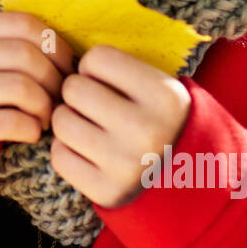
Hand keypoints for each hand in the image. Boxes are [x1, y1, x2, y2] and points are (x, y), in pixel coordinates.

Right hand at [0, 11, 75, 178]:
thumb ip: (6, 43)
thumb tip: (64, 45)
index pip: (20, 24)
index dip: (55, 46)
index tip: (66, 68)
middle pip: (24, 55)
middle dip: (55, 78)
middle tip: (60, 97)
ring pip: (20, 88)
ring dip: (46, 106)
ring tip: (46, 116)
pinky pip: (9, 122)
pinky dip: (32, 128)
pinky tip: (32, 132)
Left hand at [49, 44, 191, 208]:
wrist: (188, 181)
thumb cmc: (160, 121)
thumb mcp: (160, 87)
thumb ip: (121, 69)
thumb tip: (60, 55)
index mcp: (165, 96)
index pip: (97, 58)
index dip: (95, 67)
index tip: (107, 82)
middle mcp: (148, 131)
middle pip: (73, 88)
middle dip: (78, 93)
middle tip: (94, 106)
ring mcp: (126, 165)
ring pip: (61, 121)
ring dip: (70, 121)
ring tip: (91, 127)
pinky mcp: (107, 192)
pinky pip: (58, 156)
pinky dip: (67, 151)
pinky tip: (89, 153)